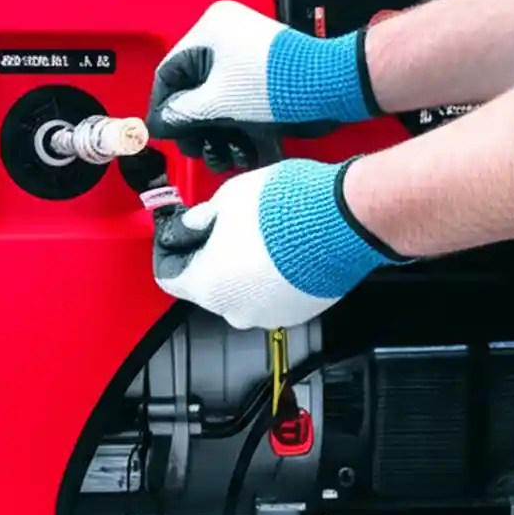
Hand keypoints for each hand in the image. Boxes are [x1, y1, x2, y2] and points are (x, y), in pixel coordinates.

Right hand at [145, 1, 380, 171]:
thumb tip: (159, 125)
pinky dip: (241, 129)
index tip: (166, 136)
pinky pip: (242, 104)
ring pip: (219, 102)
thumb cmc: (278, 83)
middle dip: (198, 129)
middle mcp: (227, 38)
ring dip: (220, 136)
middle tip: (199, 151)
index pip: (169, 73)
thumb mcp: (216, 104)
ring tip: (226, 158)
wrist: (330, 87)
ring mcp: (248, 57)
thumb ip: (180, 116)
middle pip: (194, 92)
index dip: (164, 109)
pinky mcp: (266, 77)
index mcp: (209, 30)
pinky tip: (246, 152)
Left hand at [152, 157, 406, 329]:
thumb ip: (204, 218)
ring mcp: (271, 315)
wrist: (344, 218)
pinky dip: (273, 277)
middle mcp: (236, 310)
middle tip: (222, 228)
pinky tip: (284, 249)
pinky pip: (275, 296)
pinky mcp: (302, 312)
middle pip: (208, 287)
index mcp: (208, 286)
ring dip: (244, 269)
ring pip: (244, 294)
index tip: (179, 235)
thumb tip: (194, 225)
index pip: (169, 278)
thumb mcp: (228, 198)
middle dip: (210, 258)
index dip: (170, 252)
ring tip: (259, 235)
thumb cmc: (284, 208)